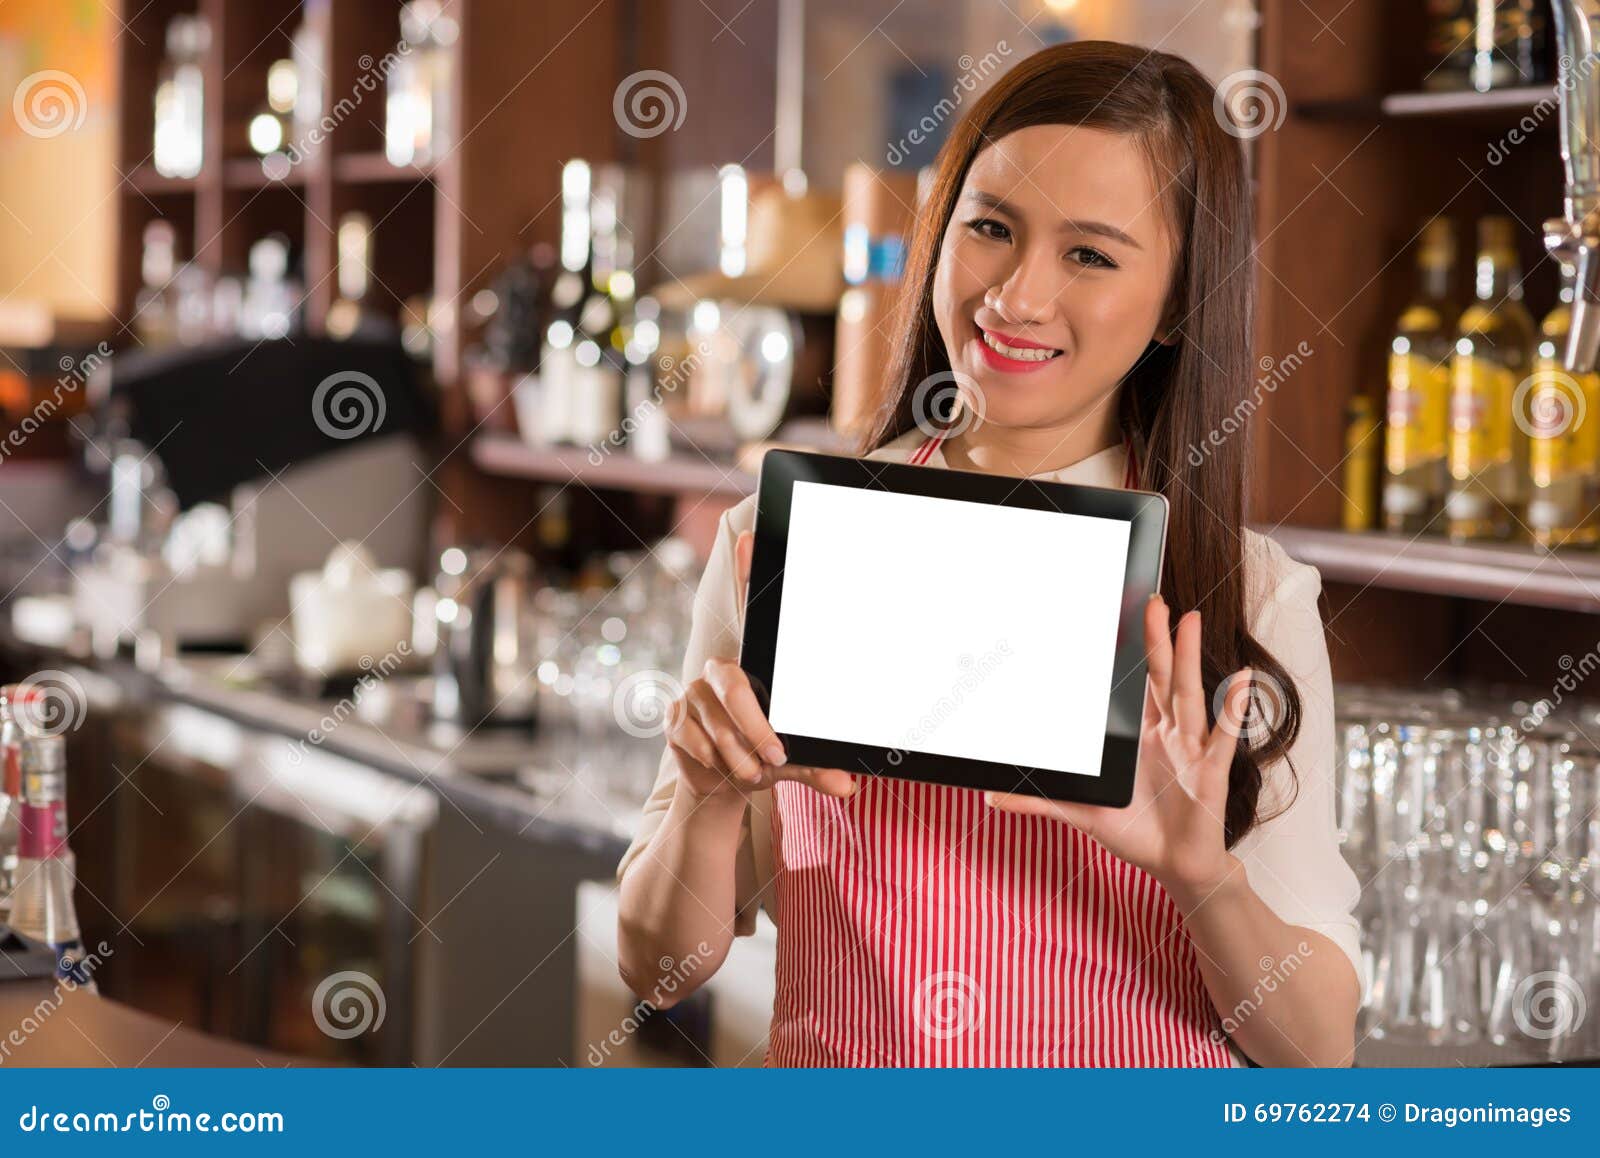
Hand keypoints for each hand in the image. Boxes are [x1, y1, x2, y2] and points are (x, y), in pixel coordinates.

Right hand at [664, 530, 855, 801]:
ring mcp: (692, 693)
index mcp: (752, 667)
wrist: (721, 785)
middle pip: (735, 687)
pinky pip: (698, 742)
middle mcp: (718, 671)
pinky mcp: (673, 718)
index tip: (746, 538)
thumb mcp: (795, 760)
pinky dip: (718, 765)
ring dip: (740, 757)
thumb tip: (848, 785)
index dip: (743, 572)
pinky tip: (725, 770)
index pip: (748, 613)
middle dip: (756, 727)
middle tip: (776, 756)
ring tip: (756, 774)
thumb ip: (817, 767)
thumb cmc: (762, 757)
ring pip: (719, 725)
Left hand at [986, 595, 1249, 902]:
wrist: (1176, 868)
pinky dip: (1233, 707)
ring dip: (1191, 657)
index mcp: (1140, 735)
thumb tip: (990, 798)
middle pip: (1160, 678)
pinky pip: (1224, 735)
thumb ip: (1038, 802)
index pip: (1133, 685)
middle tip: (1151, 600)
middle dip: (1156, 640)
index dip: (1129, 653)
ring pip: (1189, 695)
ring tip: (1190, 620)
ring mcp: (1191, 749)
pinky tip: (1241, 678)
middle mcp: (1168, 733)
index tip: (1119, 615)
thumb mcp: (1080, 813)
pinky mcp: (1210, 772)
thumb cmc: (1136, 833)